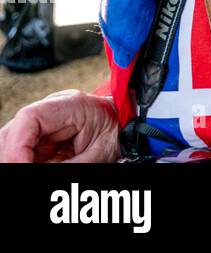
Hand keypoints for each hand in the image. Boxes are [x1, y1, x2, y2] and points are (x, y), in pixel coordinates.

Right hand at [0, 90, 120, 162]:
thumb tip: (39, 173)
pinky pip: (22, 151)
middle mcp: (52, 109)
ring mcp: (44, 123)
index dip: (18, 144)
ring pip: (11, 142)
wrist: (129, 126)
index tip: (20, 165)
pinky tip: (32, 166)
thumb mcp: (100, 154)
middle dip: (13, 156)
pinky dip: (23, 161)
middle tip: (23, 171)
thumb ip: (73, 166)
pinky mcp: (41, 137)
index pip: (30, 117)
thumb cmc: (119, 134)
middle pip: (13, 131)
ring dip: (17, 159)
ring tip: (30, 168)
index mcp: (72, 105)